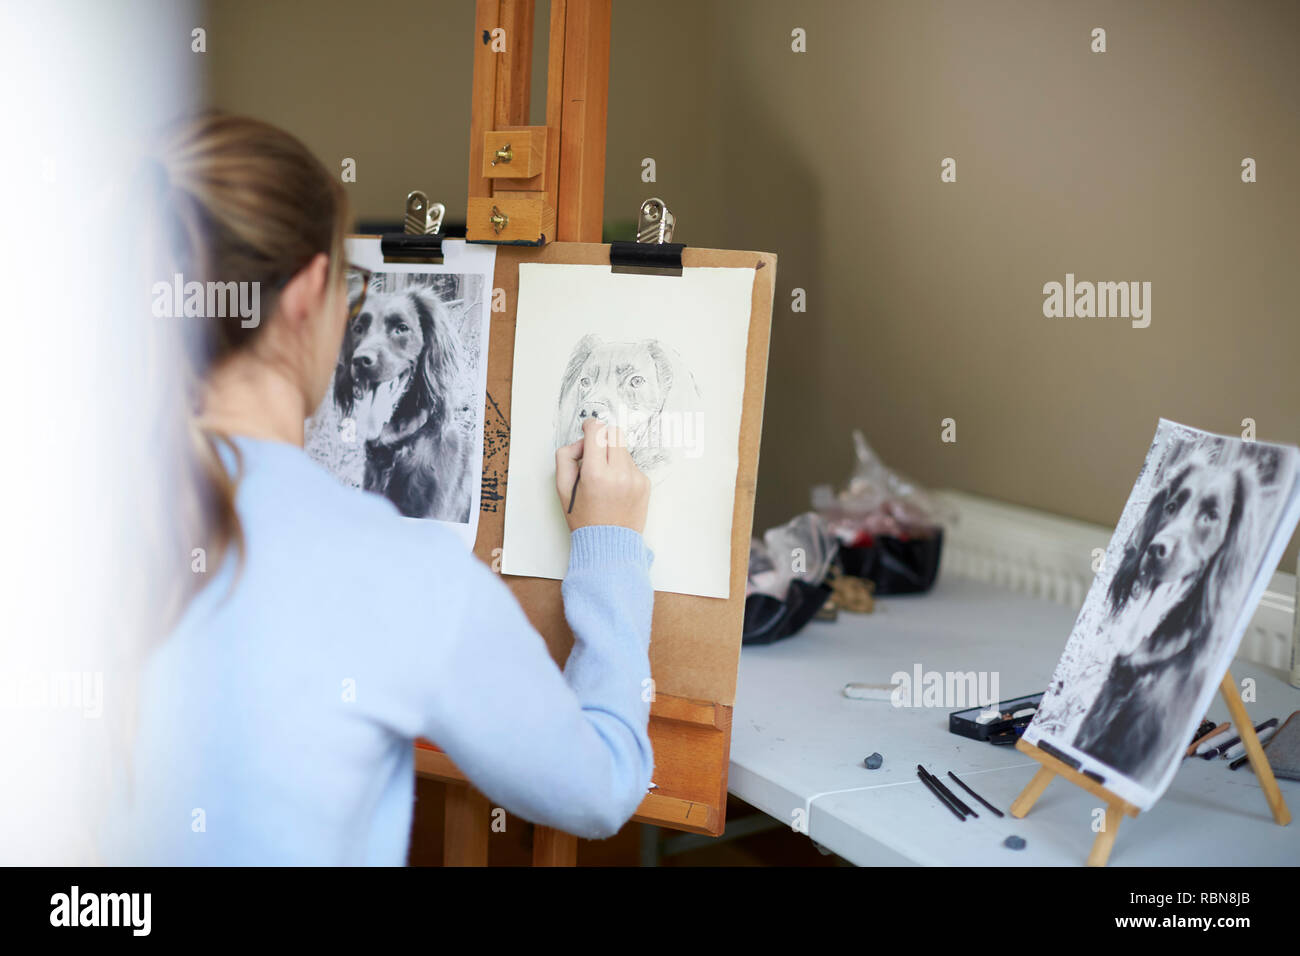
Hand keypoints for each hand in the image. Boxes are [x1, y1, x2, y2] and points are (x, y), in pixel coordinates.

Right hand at [555, 418, 650, 532]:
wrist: (609, 545)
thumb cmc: (585, 519)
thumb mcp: (563, 489)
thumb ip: (566, 457)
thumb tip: (581, 441)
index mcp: (596, 474)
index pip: (597, 432)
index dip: (590, 425)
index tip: (587, 428)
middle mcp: (619, 474)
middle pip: (614, 433)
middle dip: (602, 437)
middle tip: (594, 452)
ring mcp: (635, 478)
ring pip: (623, 448)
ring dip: (612, 454)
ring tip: (604, 477)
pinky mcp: (644, 483)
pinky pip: (632, 464)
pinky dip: (622, 469)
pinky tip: (615, 487)